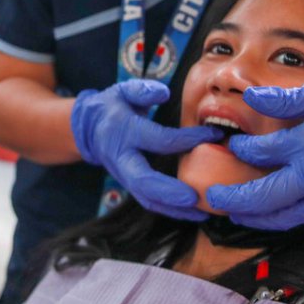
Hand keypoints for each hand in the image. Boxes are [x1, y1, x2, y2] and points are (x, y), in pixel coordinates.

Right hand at [71, 79, 217, 220]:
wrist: (89, 128)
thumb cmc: (113, 107)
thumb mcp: (123, 91)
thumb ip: (142, 90)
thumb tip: (164, 93)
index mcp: (124, 132)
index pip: (159, 139)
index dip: (187, 139)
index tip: (214, 135)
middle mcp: (122, 158)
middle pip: (144, 181)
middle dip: (169, 192)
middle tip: (195, 197)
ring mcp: (124, 175)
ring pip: (146, 198)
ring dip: (174, 209)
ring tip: (203, 212)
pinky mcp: (130, 185)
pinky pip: (149, 202)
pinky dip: (171, 211)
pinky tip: (193, 213)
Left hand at [205, 82, 303, 229]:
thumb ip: (288, 100)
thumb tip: (251, 97)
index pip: (261, 152)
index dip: (241, 148)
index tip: (230, 143)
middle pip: (261, 197)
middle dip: (232, 198)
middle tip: (209, 195)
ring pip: (278, 217)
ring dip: (250, 217)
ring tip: (229, 211)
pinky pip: (299, 219)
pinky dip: (276, 220)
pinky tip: (264, 213)